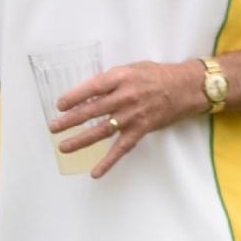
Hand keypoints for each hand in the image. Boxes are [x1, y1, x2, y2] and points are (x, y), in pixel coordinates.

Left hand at [52, 60, 208, 180]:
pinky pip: (122, 148)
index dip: (74, 97)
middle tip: (53, 127)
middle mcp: (126, 97)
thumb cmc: (156, 75)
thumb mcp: (131, 68)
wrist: (187, 87)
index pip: (92, 88)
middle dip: (70, 120)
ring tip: (63, 147)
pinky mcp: (141, 130)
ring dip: (81, 140)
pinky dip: (108, 162)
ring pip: (102, 130)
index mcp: (121, 78)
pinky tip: (95, 172)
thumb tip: (86, 93)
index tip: (60, 105)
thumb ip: (110, 80)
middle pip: (92, 111)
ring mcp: (133, 115)